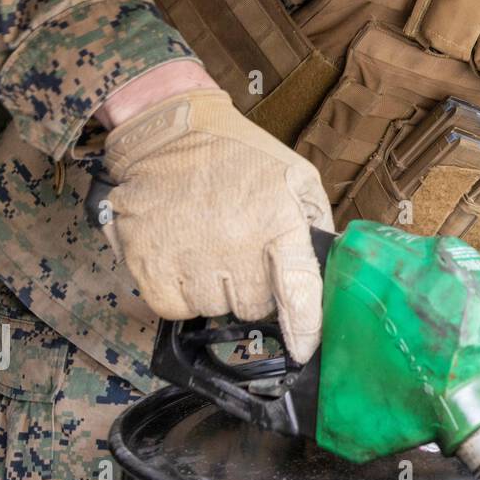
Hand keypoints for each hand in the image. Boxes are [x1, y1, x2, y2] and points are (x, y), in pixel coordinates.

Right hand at [101, 87, 330, 361]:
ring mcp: (187, 254)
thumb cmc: (238, 153)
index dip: (304, 328)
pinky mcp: (147, 262)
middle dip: (254, 289)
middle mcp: (234, 242)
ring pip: (214, 309)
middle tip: (243, 254)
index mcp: (278, 220)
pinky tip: (184, 259)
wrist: (167, 129)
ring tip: (211, 247)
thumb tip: (331, 267)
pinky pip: (174, 308)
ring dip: (216, 290)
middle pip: (254, 307)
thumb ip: (316, 222)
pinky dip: (180, 294)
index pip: (297, 290)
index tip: (306, 349)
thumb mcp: (295, 175)